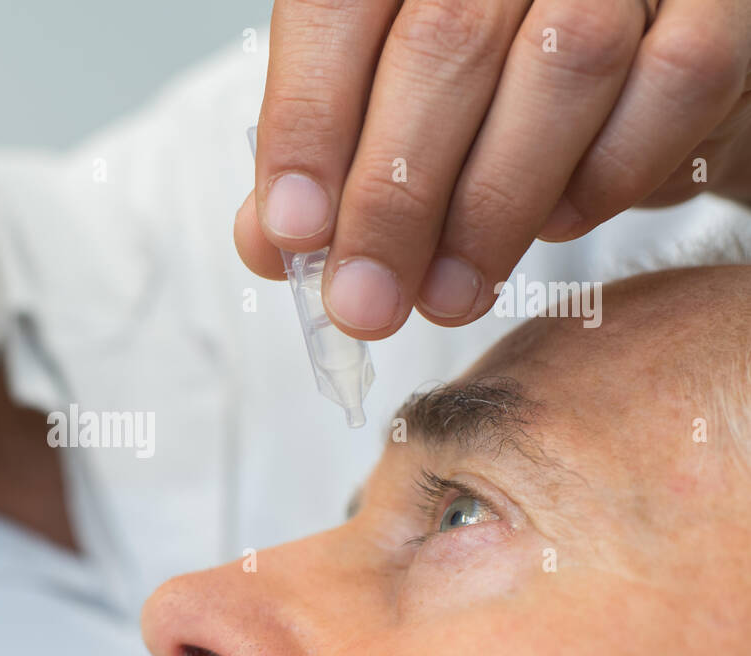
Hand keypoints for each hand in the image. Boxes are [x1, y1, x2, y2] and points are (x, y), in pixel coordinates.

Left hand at [237, 0, 750, 338]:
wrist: (648, 43)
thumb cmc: (498, 73)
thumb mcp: (393, 98)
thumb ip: (332, 152)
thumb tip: (269, 242)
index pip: (336, 9)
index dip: (308, 124)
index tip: (292, 234)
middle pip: (442, 44)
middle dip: (394, 200)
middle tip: (365, 304)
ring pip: (560, 67)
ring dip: (491, 210)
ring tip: (446, 296)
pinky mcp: (722, 2)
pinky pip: (672, 86)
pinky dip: (606, 176)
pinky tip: (556, 225)